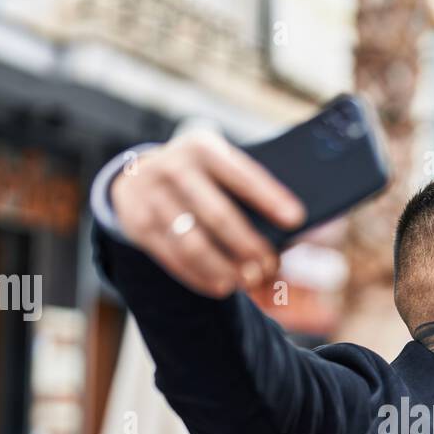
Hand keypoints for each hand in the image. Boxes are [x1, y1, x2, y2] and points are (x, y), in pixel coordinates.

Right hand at [110, 130, 305, 297]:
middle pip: (218, 215)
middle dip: (248, 246)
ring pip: (194, 244)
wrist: (137, 175)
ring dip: (224, 268)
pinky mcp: (138, 224)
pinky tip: (222, 286)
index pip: (241, 174)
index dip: (269, 197)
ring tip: (247, 282)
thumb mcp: (216, 163)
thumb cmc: (198, 175)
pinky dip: (201, 277)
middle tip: (270, 267)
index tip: (296, 219)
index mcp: (202, 147)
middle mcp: (173, 168)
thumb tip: (289, 230)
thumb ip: (244, 187)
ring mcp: (152, 197)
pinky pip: (174, 259)